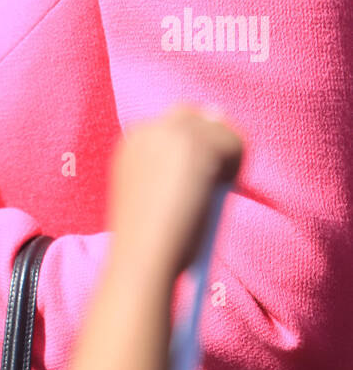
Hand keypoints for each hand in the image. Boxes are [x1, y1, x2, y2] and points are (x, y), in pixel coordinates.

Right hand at [107, 105, 242, 285]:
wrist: (143, 256)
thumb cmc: (148, 246)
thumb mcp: (152, 200)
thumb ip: (171, 176)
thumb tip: (209, 170)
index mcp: (131, 144)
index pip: (173, 124)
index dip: (192, 144)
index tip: (205, 171)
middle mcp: (148, 130)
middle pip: (194, 112)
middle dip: (212, 138)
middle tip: (222, 175)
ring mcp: (171, 134)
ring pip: (217, 125)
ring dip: (226, 154)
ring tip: (220, 188)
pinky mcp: (196, 144)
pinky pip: (234, 140)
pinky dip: (237, 163)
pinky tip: (224, 188)